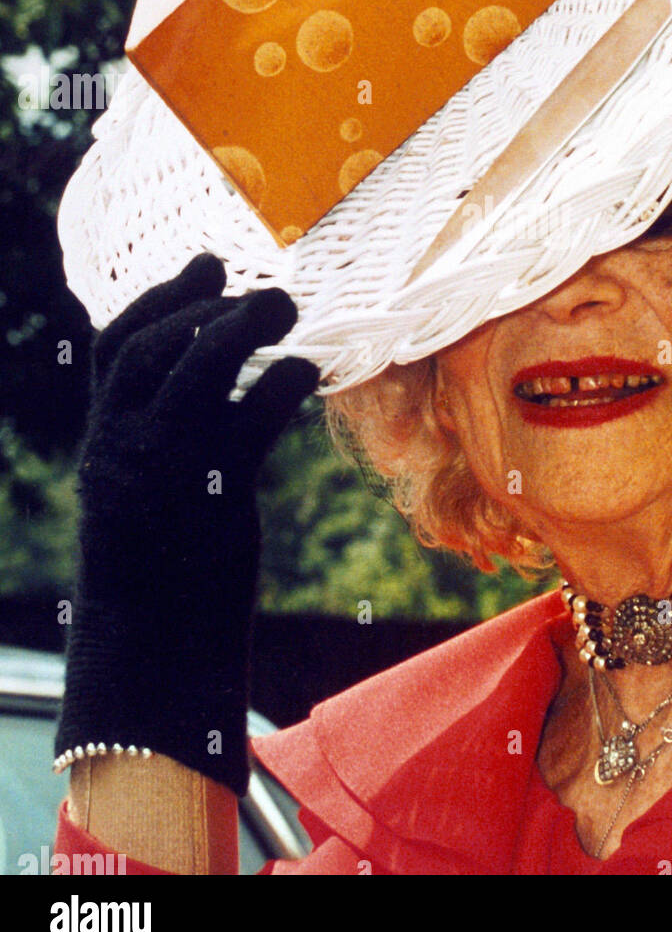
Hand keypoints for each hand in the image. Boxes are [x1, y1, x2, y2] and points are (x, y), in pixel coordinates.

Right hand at [56, 253, 319, 795]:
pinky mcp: (213, 494)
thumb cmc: (156, 585)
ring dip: (246, 327)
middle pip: (156, 345)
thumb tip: (222, 400)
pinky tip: (308, 374)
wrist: (149, 664)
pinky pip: (252, 416)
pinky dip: (284, 383)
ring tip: (287, 310)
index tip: (204, 268)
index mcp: (102, 445)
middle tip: (260, 286)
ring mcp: (163, 468)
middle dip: (206, 301)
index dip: (160, 299)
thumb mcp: (143, 505)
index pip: (116, 350)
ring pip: (198, 367)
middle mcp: (121, 447)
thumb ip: (164, 448)